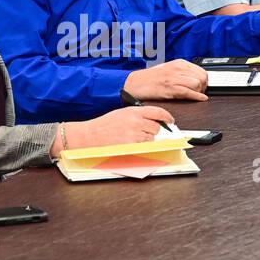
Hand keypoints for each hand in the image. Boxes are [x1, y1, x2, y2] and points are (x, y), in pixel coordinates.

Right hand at [58, 105, 175, 153]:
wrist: (89, 136)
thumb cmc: (102, 126)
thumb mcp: (120, 114)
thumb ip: (137, 115)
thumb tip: (152, 120)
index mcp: (133, 111)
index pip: (157, 112)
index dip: (167, 117)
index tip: (170, 121)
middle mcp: (135, 121)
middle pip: (157, 127)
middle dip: (153, 131)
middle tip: (144, 133)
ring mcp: (134, 135)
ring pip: (151, 139)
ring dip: (146, 140)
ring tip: (132, 139)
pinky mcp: (131, 146)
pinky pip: (144, 148)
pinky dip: (140, 148)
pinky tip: (130, 145)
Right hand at [123, 60, 208, 101]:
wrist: (134, 83)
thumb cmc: (149, 78)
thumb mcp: (168, 70)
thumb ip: (181, 73)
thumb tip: (194, 79)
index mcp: (178, 63)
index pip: (201, 70)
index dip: (204, 80)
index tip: (202, 86)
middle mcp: (177, 68)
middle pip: (201, 77)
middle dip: (204, 86)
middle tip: (199, 92)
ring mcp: (173, 78)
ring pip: (197, 84)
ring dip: (199, 92)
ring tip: (195, 96)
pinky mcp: (169, 88)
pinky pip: (188, 92)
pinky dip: (197, 97)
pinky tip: (200, 99)